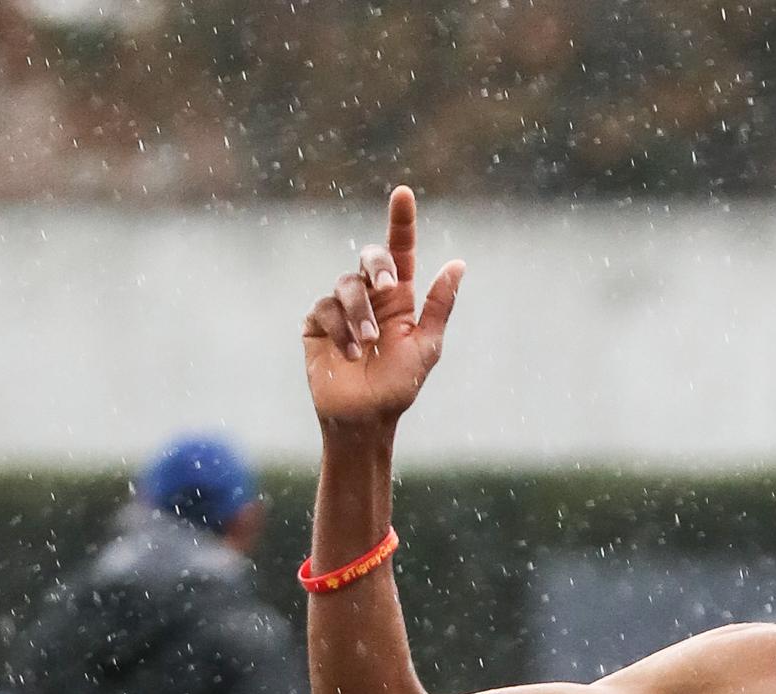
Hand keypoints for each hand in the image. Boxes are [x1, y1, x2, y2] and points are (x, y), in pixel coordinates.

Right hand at [302, 185, 465, 432]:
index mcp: (399, 299)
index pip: (400, 251)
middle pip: (369, 257)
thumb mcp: (426, 345)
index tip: (404, 194)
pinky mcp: (317, 322)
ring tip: (369, 345)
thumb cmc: (399, 386)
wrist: (365, 417)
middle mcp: (370, 296)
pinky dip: (341, 331)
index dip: (401, 221)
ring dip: (360, 315)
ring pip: (346, 285)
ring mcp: (341, 307)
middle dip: (377, 264)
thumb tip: (458, 264)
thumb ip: (439, 305)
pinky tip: (352, 355)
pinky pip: (325, 309)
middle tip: (388, 285)